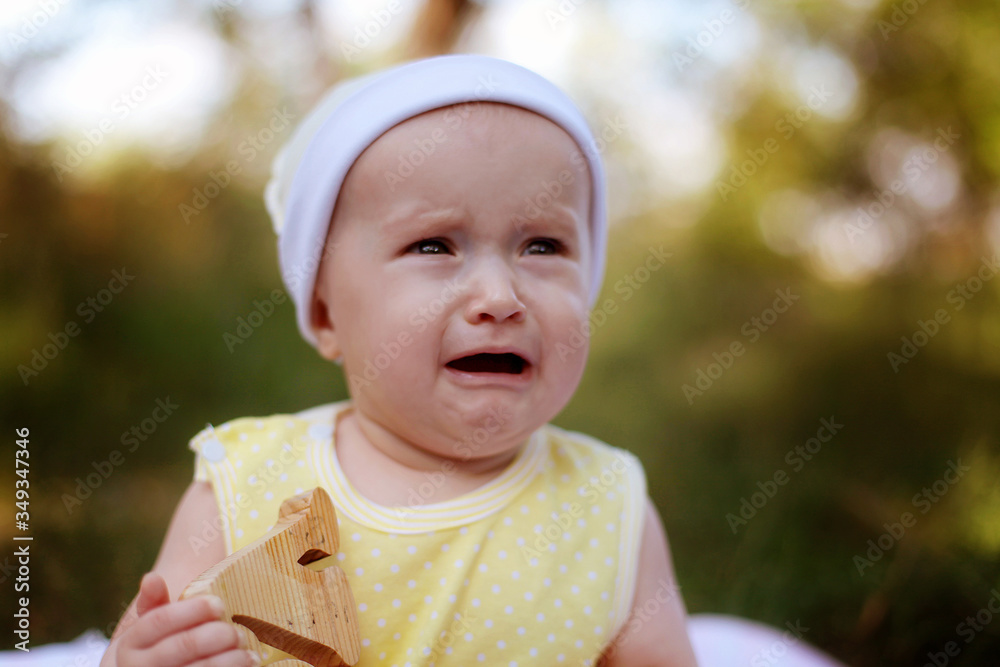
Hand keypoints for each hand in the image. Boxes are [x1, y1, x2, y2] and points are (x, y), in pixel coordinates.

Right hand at [108, 572, 260, 666]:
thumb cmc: (155, 646)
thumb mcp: (147, 625)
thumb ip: (153, 602)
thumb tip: (151, 578)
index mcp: (130, 643)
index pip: (159, 620)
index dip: (191, 611)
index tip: (219, 604)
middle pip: (179, 647)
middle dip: (213, 637)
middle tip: (237, 632)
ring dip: (226, 662)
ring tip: (248, 653)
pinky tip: (245, 666)